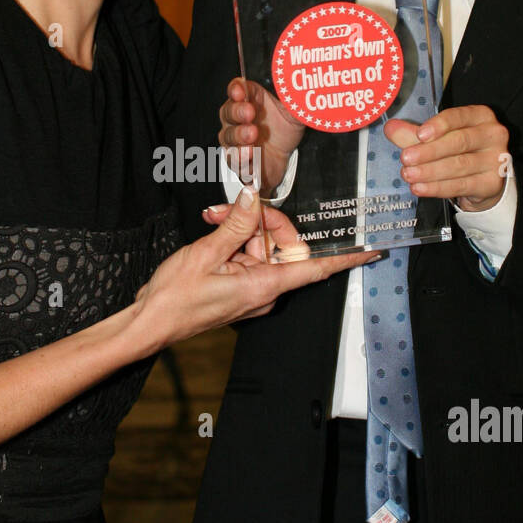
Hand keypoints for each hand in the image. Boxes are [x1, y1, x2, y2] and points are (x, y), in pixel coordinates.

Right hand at [133, 190, 377, 349]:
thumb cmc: (175, 300)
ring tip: (212, 219)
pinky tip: (214, 230)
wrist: (150, 322)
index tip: (372, 249)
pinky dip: (233, 240)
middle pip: (284, 244)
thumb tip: (255, 200)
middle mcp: (264, 289)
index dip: (347, 258)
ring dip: (240, 227)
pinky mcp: (240, 286)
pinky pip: (248, 255)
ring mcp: (252, 288)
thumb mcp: (206, 253)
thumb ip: (236, 224)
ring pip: (263, 245)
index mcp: (264, 285)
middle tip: (233, 207)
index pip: (316, 268)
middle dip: (261, 220)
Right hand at [219, 78, 305, 195]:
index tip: (240, 91)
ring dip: (239, 136)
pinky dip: (241, 160)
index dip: (236, 89)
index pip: (236, 89)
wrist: (285, 153)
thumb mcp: (294, 109)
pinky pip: (234, 161)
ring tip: (252, 138)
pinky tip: (250, 156)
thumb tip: (304, 91)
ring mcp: (235, 140)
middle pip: (228, 112)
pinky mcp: (238, 160)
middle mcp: (237, 118)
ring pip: (229, 137)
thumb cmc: (283, 126)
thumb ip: (296, 99)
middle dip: (238, 112)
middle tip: (250, 113)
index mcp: (249, 99)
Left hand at [386, 105, 509, 210]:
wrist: (481, 179)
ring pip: (459, 165)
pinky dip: (437, 187)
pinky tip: (420, 188)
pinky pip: (461, 185)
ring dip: (430, 171)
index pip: (460, 116)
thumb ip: (413, 133)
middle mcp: (493, 134)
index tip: (420, 134)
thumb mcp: (436, 138)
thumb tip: (390, 128)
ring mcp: (497, 160)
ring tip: (408, 175)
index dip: (440, 125)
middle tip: (405, 158)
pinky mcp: (492, 183)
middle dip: (429, 151)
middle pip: (459, 142)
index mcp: (481, 116)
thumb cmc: (457, 150)